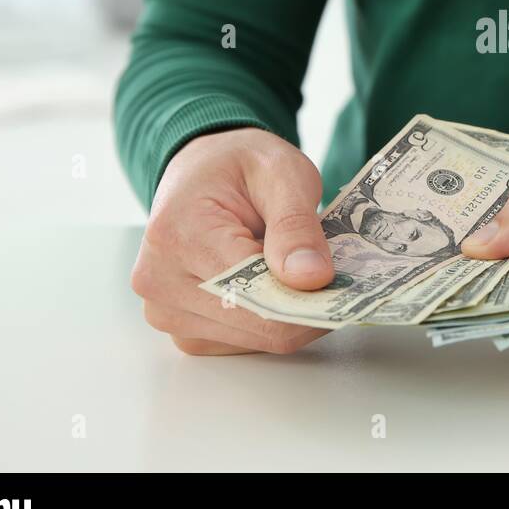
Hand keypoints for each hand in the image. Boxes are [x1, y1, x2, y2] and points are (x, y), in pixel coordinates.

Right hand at [130, 127, 334, 355]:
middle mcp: (160, 283)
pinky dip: (270, 320)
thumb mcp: (281, 173)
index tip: (348, 284)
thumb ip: (296, 225)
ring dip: (287, 313)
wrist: (204, 167)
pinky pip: (242, 343)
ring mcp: (165, 311)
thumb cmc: (239, 164)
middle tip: (333, 273)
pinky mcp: (181, 328)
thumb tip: (311, 278)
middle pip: (258, 327)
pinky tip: (274, 283)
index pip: (255, 296)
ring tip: (292, 267)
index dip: (312, 299)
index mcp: (178, 236)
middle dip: (305, 306)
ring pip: (254, 341)